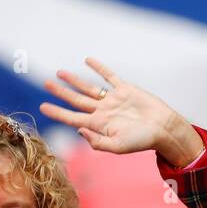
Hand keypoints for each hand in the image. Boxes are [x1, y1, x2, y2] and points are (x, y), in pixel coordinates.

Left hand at [40, 60, 197, 161]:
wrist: (164, 128)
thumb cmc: (142, 141)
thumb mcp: (118, 146)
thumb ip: (97, 142)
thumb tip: (79, 130)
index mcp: (100, 125)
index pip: (73, 118)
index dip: (57, 112)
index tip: (42, 107)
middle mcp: (103, 112)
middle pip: (76, 100)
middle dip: (60, 93)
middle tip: (46, 84)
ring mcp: (113, 100)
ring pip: (88, 88)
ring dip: (74, 81)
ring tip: (60, 73)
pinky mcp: (124, 89)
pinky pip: (108, 76)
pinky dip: (98, 68)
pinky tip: (87, 60)